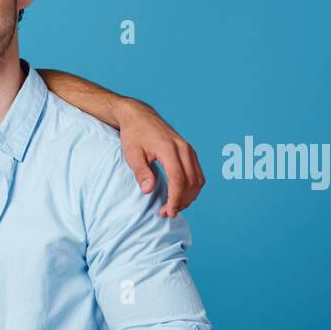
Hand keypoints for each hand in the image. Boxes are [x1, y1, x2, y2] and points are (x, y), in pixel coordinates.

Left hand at [114, 98, 205, 217]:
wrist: (140, 116)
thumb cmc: (134, 135)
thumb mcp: (132, 154)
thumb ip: (141, 172)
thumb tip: (149, 190)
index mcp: (169, 148)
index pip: (178, 179)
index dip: (175, 198)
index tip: (169, 212)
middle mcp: (184, 148)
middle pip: (191, 181)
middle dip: (182, 201)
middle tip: (166, 213)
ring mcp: (189, 150)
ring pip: (198, 179)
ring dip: (189, 197)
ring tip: (173, 207)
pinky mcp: (189, 152)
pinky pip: (197, 174)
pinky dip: (192, 188)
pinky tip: (180, 197)